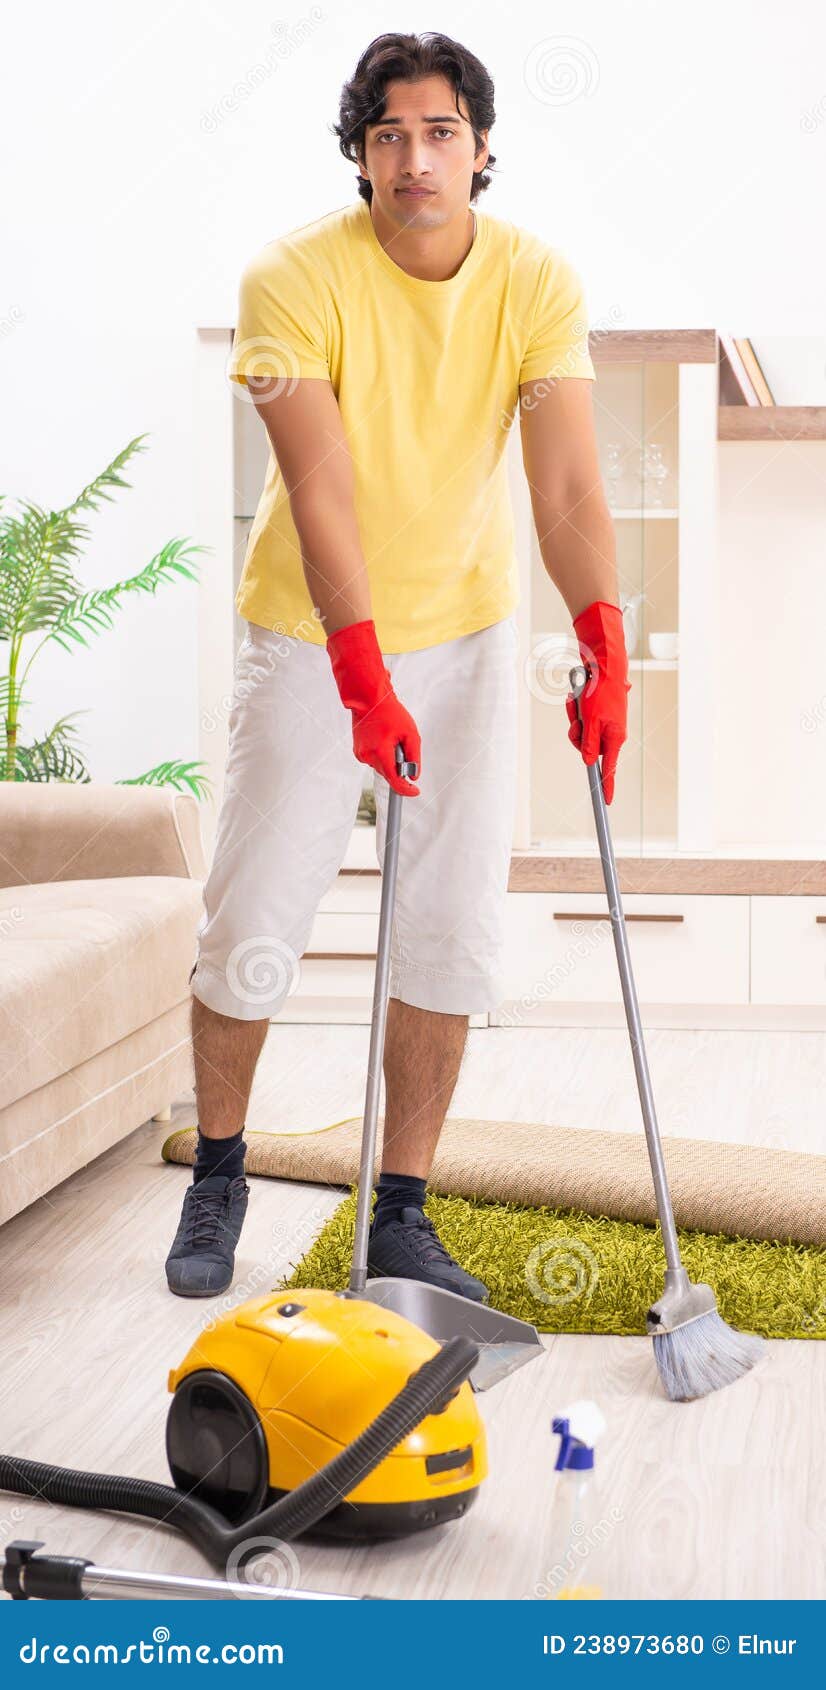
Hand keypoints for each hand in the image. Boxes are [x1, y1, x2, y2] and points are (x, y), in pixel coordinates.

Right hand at [326, 619, 420, 795]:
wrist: (368, 699)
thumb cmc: (390, 712)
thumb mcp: (410, 733)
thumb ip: (414, 756)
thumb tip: (414, 775)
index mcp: (381, 752)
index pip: (394, 781)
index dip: (406, 790)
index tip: (415, 791)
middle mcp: (368, 756)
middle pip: (388, 774)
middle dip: (398, 767)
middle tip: (403, 747)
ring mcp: (360, 754)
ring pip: (381, 767)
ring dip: (389, 760)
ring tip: (390, 738)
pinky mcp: (358, 752)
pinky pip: (374, 760)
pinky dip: (381, 755)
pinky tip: (382, 739)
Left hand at [565, 600, 630, 804]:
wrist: (604, 666)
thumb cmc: (601, 692)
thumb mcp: (592, 722)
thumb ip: (589, 744)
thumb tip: (588, 763)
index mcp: (615, 738)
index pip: (610, 768)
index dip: (608, 786)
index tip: (607, 802)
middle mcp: (611, 732)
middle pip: (587, 748)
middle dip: (577, 735)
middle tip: (578, 721)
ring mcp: (603, 722)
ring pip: (581, 732)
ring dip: (575, 718)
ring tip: (578, 703)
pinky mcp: (596, 713)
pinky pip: (580, 719)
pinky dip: (575, 710)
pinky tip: (577, 697)